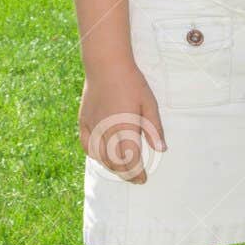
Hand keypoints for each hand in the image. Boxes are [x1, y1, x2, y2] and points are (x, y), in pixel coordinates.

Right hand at [79, 68, 166, 183]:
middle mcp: (107, 130)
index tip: (143, 179)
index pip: (130, 160)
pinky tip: (102, 157)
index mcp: (125, 127)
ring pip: (100, 157)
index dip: (137, 173)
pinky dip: (94, 155)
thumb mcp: (149, 103)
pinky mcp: (83, 121)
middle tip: (135, 178)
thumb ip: (154, 128)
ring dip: (111, 167)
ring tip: (122, 170)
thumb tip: (161, 149)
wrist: (106, 65)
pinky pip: (87, 145)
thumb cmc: (132, 83)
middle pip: (115, 162)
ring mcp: (93, 126)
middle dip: (126, 174)